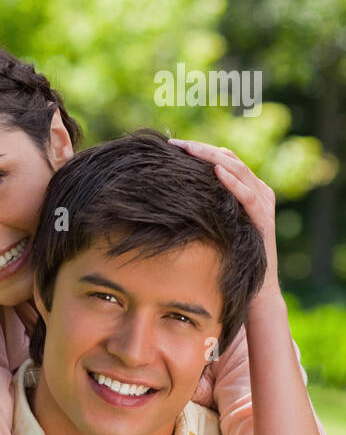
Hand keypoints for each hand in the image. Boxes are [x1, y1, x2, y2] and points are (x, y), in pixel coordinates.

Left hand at [168, 138, 279, 304]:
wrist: (256, 291)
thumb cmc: (231, 262)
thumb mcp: (214, 230)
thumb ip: (204, 213)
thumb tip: (171, 206)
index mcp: (247, 190)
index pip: (223, 159)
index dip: (200, 150)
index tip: (173, 146)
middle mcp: (258, 191)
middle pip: (229, 159)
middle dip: (201, 149)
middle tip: (175, 143)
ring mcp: (263, 203)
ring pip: (239, 170)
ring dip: (212, 157)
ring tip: (190, 148)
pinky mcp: (263, 219)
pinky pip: (248, 195)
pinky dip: (233, 182)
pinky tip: (216, 170)